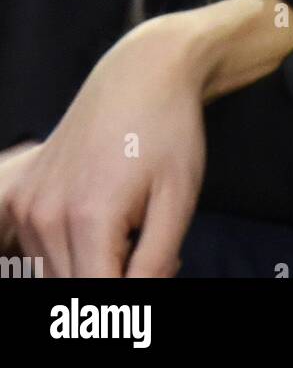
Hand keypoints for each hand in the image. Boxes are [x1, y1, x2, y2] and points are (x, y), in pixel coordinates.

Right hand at [6, 0, 292, 276]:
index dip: (128, 303)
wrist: (143, 75)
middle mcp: (46, 215)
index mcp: (88, 218)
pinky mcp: (21, 197)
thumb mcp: (179, 201)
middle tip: (149, 244)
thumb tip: (134, 310)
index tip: (154, 272)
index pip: (98, 301)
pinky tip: (103, 219)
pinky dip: (70, 251)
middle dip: (114, 282)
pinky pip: (39, 252)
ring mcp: (29, 205)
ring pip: (56, 276)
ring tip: (130, 226)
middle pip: (75, 291)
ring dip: (91, 268)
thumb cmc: (169, 131)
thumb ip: (155, 265)